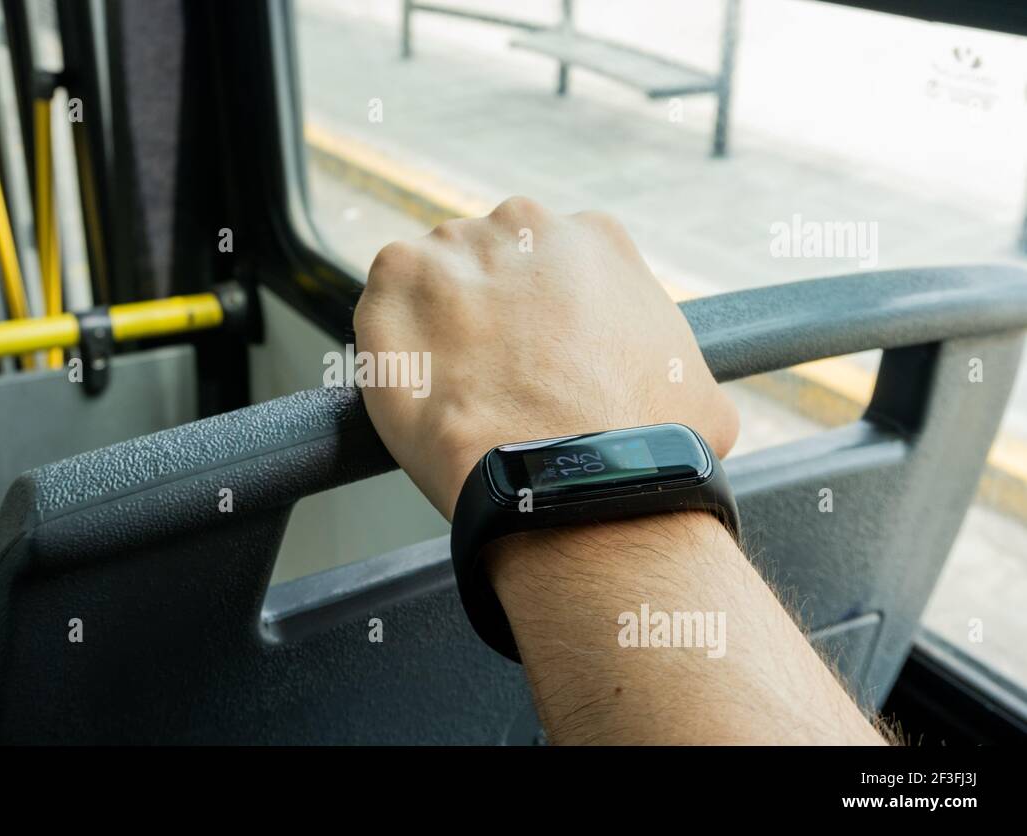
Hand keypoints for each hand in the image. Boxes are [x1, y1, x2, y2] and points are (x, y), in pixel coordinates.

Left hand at [354, 197, 738, 518]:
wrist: (575, 480)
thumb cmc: (643, 446)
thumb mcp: (699, 392)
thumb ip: (674, 367)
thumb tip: (682, 393)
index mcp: (594, 239)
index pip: (548, 266)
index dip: (536, 321)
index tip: (531, 361)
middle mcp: (523, 226)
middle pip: (488, 264)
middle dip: (485, 314)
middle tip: (490, 379)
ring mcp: (454, 248)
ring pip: (432, 283)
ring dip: (435, 328)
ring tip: (451, 395)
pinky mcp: (394, 282)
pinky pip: (381, 308)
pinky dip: (389, 346)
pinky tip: (415, 392)